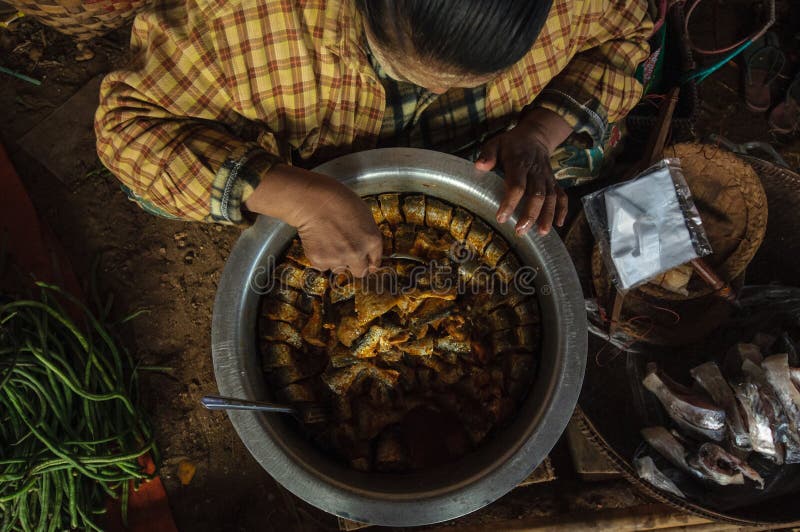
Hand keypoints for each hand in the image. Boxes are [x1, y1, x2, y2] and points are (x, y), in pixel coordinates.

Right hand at [245, 165, 382, 275]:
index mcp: (372, 241)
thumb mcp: (364, 214)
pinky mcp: (320, 261)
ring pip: (339, 269)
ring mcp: (338, 259)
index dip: (369, 263)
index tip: (365, 263)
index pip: (375, 263)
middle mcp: (358, 254)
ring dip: (335, 260)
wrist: (313, 200)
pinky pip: (322, 266)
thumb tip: (366, 247)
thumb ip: (367, 235)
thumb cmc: (339, 201)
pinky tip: (318, 242)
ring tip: (328, 241)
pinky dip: (320, 257)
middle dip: (353, 266)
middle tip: (344, 254)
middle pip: (359, 272)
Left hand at [475, 108, 571, 234]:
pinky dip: (562, 209)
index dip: (510, 202)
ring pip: (551, 197)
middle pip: (537, 194)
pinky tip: (559, 224)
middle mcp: (536, 172)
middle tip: (520, 231)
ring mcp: (547, 177)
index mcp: (519, 163)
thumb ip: (488, 155)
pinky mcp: (554, 181)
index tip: (501, 218)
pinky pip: (562, 195)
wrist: (535, 136)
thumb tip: (479, 166)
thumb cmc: (511, 144)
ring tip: (541, 232)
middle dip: (530, 214)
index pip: (517, 185)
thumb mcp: (496, 143)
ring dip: (547, 215)